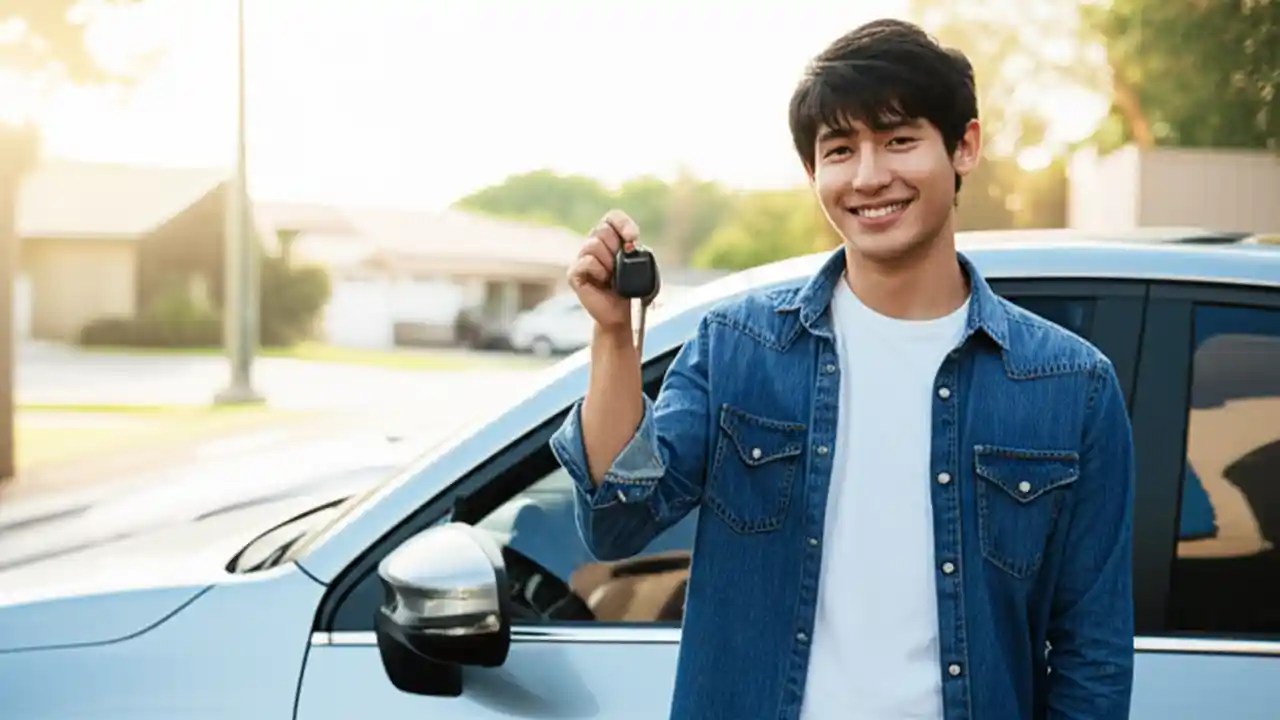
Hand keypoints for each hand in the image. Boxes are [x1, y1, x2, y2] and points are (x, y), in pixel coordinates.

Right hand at [568, 209, 637, 331]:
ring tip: (611, 277)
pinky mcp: (574, 273)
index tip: (633, 239)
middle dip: (616, 247)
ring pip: (594, 245)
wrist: (622, 314)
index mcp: (611, 239)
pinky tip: (602, 281)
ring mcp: (582, 259)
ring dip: (609, 262)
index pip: (612, 218)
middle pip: (602, 230)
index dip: (623, 224)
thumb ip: (636, 249)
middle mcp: (594, 245)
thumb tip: (628, 244)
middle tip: (620, 265)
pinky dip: (599, 271)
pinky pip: (587, 261)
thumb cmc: (631, 290)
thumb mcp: (641, 266)